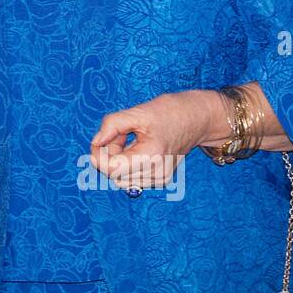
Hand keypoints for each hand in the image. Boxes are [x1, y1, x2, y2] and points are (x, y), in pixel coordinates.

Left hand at [90, 90, 215, 188]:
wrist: (196, 119)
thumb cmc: (168, 112)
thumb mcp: (137, 112)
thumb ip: (112, 125)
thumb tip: (96, 142)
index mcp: (152, 157)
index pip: (111, 169)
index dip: (98, 155)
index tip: (99, 139)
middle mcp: (157, 174)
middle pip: (114, 174)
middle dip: (108, 154)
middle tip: (119, 134)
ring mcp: (161, 180)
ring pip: (120, 178)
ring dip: (117, 160)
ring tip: (129, 140)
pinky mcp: (161, 180)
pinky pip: (130, 178)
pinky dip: (127, 164)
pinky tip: (137, 149)